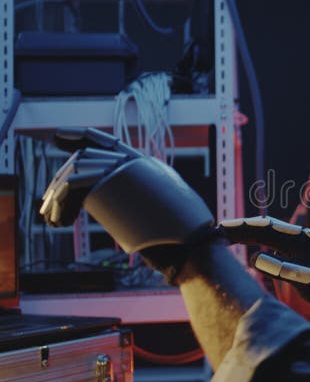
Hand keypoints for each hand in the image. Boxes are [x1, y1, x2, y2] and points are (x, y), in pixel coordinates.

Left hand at [40, 128, 214, 281]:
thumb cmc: (177, 239)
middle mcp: (136, 163)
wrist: (189, 246)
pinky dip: (62, 202)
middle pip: (85, 159)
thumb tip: (126, 206)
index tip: (59, 136)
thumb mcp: (159, 212)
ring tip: (54, 220)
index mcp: (146, 166)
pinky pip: (75, 183)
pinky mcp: (115, 183)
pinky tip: (60, 221)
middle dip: (59, 183)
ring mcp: (127, 171)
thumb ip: (141, 200)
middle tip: (48, 210)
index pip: (109, 143)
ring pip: (77, 170)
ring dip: (58, 197)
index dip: (83, 136)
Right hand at [217, 216, 309, 315]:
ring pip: (268, 233)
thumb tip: (254, 257)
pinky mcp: (298, 253)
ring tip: (228, 236)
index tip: (220, 229)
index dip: (241, 228)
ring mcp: (298, 244)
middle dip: (240, 227)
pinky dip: (258, 242)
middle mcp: (297, 237)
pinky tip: (250, 246)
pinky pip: (273, 243)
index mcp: (298, 239)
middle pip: (263, 227)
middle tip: (217, 230)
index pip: (264, 228)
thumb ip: (280, 268)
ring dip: (248, 233)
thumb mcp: (305, 279)